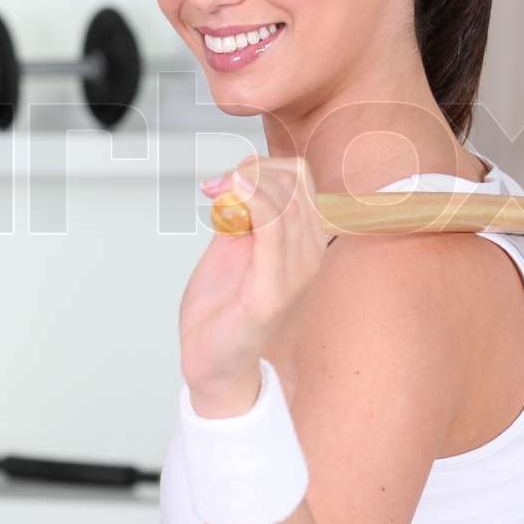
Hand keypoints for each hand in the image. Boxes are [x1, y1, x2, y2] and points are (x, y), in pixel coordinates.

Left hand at [182, 156, 329, 416]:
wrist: (212, 360)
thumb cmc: (223, 304)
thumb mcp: (235, 243)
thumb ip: (245, 210)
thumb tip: (245, 170)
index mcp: (305, 240)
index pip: (299, 175)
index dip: (262, 164)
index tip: (228, 178)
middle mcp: (311, 253)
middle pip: (293, 180)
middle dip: (250, 170)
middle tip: (216, 188)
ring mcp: (296, 273)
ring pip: (283, 198)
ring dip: (244, 184)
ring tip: (215, 195)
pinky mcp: (272, 291)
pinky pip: (273, 229)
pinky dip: (252, 202)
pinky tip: (228, 196)